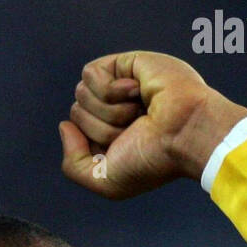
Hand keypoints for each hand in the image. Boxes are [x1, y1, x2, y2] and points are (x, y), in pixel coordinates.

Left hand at [58, 51, 246, 199]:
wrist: (182, 134)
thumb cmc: (151, 160)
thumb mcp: (105, 182)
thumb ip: (73, 164)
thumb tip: (65, 126)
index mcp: (109, 136)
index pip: (75, 133)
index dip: (92, 144)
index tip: (122, 148)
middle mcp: (112, 111)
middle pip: (76, 113)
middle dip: (102, 127)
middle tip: (135, 128)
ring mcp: (118, 86)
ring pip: (81, 94)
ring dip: (109, 110)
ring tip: (140, 111)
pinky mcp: (125, 64)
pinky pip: (90, 73)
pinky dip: (110, 89)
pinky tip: (137, 91)